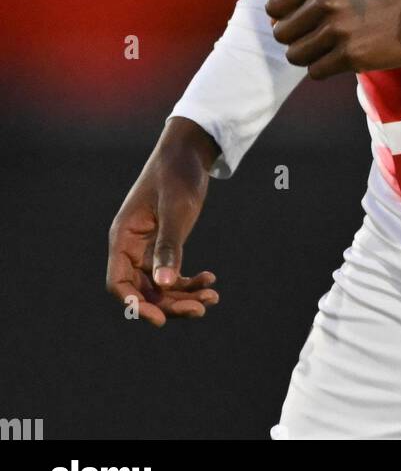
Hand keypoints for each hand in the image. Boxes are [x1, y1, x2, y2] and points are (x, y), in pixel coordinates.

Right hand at [105, 120, 220, 328]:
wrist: (189, 151)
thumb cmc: (177, 174)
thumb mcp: (175, 209)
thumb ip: (169, 246)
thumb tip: (165, 283)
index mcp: (124, 237)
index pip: (119, 283)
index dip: (135, 305)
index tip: (159, 319)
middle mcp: (132, 246)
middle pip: (143, 290)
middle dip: (170, 304)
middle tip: (200, 309)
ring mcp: (148, 247)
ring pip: (161, 285)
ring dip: (184, 295)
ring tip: (212, 297)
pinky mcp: (165, 244)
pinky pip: (173, 273)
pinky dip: (190, 280)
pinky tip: (210, 279)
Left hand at [266, 0, 400, 80]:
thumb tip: (273, 21)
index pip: (274, 6)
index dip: (283, 18)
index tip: (299, 23)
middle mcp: (325, 2)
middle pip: (282, 34)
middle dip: (295, 40)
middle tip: (316, 39)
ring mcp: (338, 30)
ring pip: (296, 56)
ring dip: (308, 57)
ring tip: (327, 50)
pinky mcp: (351, 55)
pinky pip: (316, 72)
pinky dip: (324, 69)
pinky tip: (340, 59)